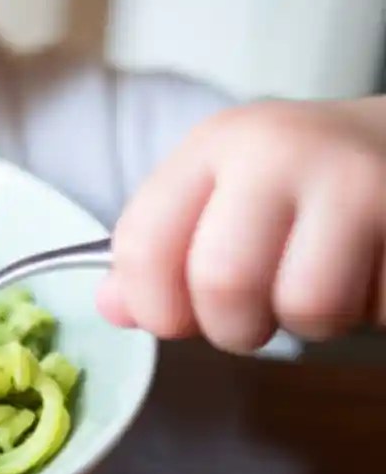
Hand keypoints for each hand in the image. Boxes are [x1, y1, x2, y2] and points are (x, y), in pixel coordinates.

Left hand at [100, 98, 385, 352]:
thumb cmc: (305, 182)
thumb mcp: (225, 194)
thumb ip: (163, 249)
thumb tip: (113, 307)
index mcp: (217, 145)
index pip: (142, 243)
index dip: (151, 306)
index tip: (173, 318)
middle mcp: (279, 153)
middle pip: (221, 283)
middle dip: (233, 329)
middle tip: (256, 315)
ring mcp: (355, 182)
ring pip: (306, 308)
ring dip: (312, 324)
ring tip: (324, 284)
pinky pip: (375, 310)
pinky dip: (369, 313)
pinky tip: (369, 272)